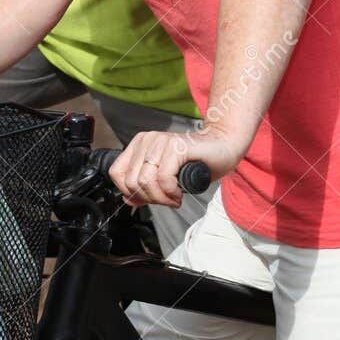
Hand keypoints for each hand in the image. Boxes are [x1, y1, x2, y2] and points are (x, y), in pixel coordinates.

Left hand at [108, 125, 242, 208]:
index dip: (131, 193)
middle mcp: (147, 140)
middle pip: (132, 182)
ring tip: (174, 197)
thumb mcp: (164, 177)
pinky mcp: (176, 146)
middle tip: (167, 200)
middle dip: (150, 199)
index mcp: (139, 144)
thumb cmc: (196, 161)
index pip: (116, 173)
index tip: (150, 198)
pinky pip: (163, 178)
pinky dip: (171, 192)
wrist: (223, 146)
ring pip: (146, 182)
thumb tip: (128, 199)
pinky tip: (179, 194)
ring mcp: (161, 141)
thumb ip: (145, 187)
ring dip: (161, 198)